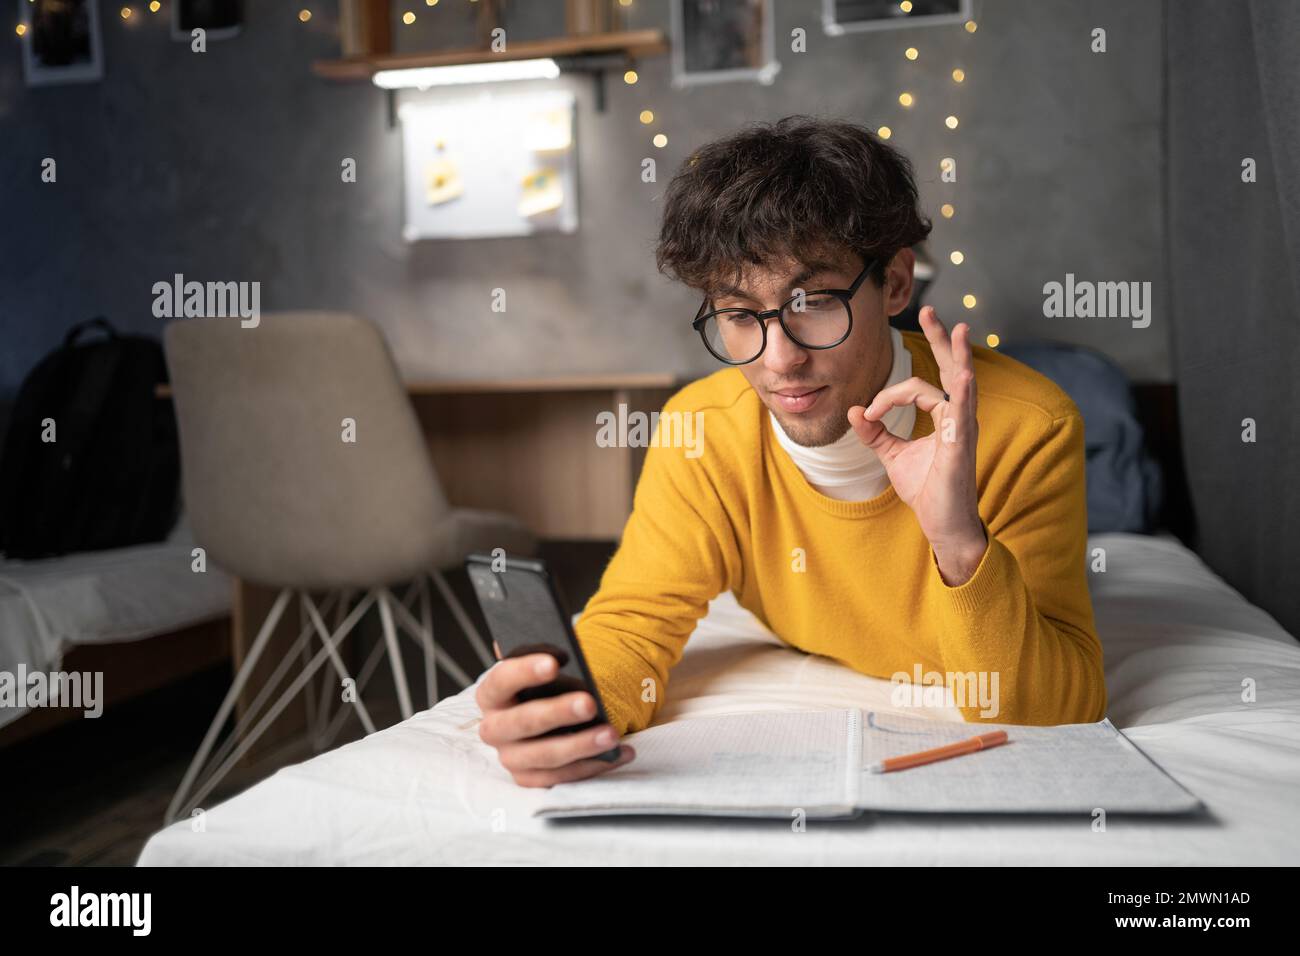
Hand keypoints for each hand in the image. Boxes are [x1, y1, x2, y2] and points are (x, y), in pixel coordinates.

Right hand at [476, 652, 635, 787]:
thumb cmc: (548, 685)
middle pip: (522, 723)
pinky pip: (562, 778)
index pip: (500, 681)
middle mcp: (494, 729)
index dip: (524, 672)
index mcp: (492, 694)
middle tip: (589, 702)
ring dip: (580, 745)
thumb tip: (544, 630)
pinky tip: (621, 751)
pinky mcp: (532, 779)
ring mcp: (512, 757)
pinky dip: (593, 766)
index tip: (554, 663)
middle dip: (557, 713)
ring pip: (544, 756)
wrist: (552, 716)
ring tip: (612, 733)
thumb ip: (538, 650)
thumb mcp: (541, 665)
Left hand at [847, 306, 986, 583]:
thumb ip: (874, 432)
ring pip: (958, 384)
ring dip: (956, 355)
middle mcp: (957, 417)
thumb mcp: (892, 455)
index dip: (887, 396)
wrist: (942, 524)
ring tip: (957, 328)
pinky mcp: (960, 446)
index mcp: (943, 416)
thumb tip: (852, 409)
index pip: (917, 388)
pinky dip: (962, 393)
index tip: (868, 414)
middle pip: (950, 369)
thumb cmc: (926, 489)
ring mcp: (962, 429)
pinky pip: (962, 414)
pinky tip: (963, 376)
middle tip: (929, 310)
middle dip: (941, 339)